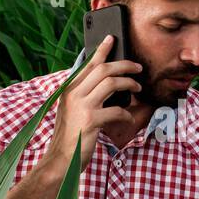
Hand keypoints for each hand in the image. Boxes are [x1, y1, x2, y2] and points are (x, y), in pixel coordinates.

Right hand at [45, 35, 140, 169]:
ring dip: (129, 83)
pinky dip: (126, 113)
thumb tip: (108, 85)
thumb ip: (84, 97)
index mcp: (69, 90)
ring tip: (138, 87)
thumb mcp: (72, 112)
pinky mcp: (92, 120)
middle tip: (137, 67)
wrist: (60, 160)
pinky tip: (127, 118)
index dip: (101, 50)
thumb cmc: (70, 137)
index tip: (111, 39)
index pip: (88, 64)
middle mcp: (74, 94)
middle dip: (124, 65)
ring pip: (111, 83)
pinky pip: (116, 110)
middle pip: (103, 70)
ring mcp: (82, 106)